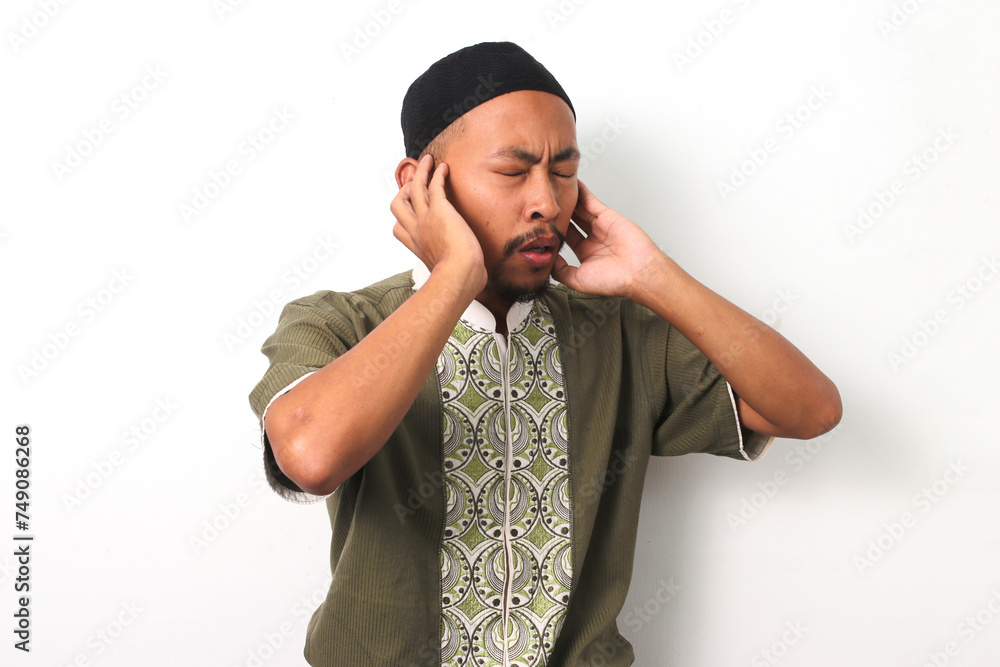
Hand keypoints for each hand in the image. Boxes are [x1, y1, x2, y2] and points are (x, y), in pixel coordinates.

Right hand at [390, 154, 485, 289]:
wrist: (459, 276)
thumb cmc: (459, 281)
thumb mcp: (451, 275)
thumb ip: (456, 271)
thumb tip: (475, 278)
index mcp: (417, 247)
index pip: (399, 229)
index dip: (402, 218)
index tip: (411, 212)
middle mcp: (416, 231)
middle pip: (397, 204)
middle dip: (403, 191)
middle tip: (415, 184)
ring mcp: (425, 219)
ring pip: (414, 188)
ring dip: (420, 172)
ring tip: (427, 160)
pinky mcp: (439, 210)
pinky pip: (433, 185)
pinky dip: (436, 173)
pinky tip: (443, 166)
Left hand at [552, 180, 665, 299]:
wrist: (638, 272)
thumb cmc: (614, 281)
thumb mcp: (578, 280)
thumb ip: (561, 271)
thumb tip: (548, 260)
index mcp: (586, 254)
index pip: (566, 238)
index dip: (554, 231)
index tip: (541, 225)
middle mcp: (593, 239)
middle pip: (572, 221)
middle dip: (560, 214)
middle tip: (545, 205)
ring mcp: (600, 226)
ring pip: (580, 210)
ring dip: (569, 201)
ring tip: (553, 191)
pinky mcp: (607, 216)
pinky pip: (591, 201)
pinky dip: (582, 192)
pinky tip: (571, 185)